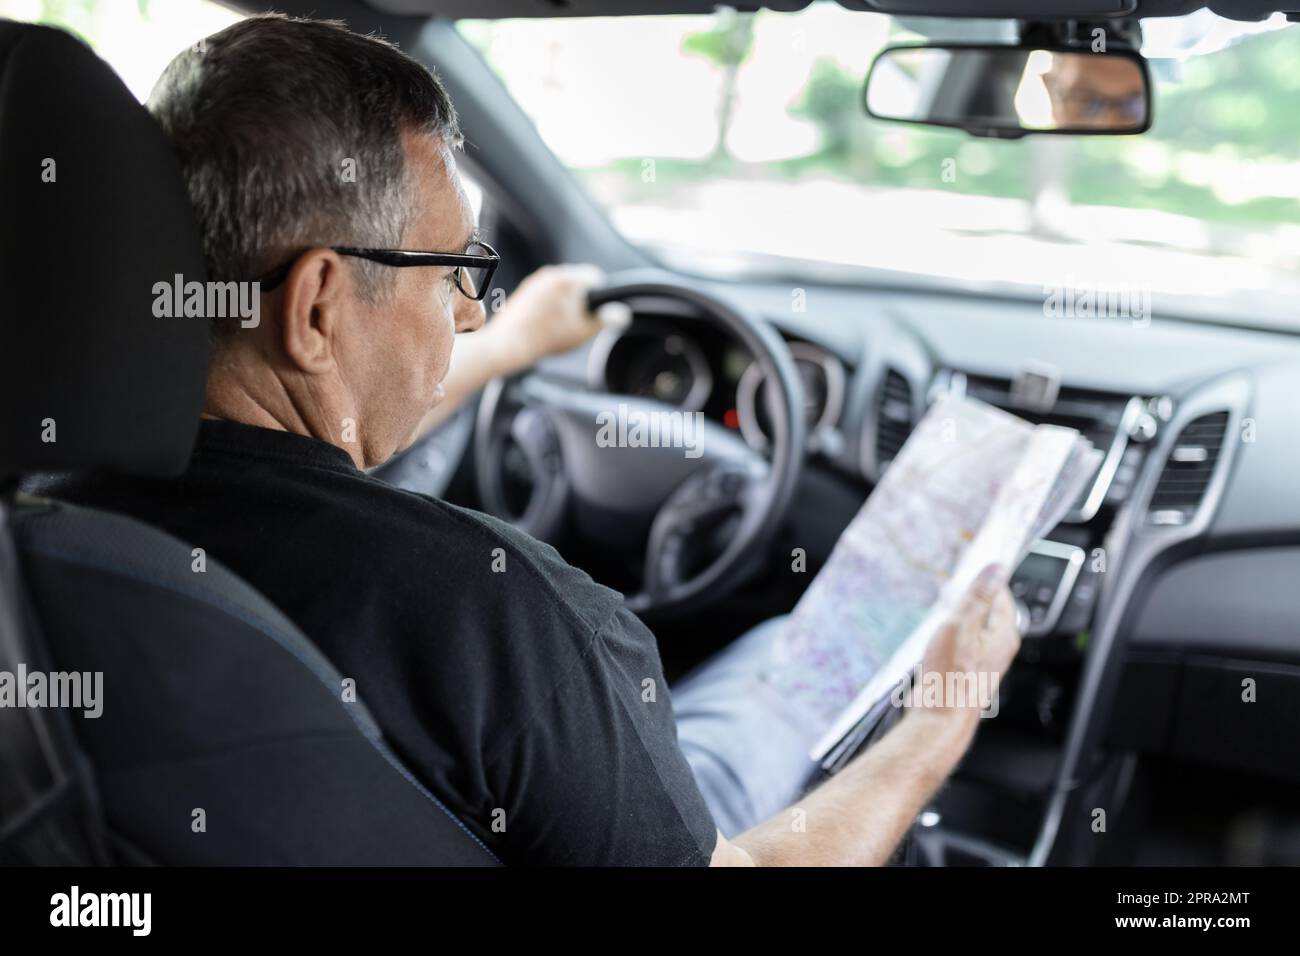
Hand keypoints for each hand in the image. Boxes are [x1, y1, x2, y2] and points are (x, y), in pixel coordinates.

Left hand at [487, 264, 604, 371]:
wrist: (509, 343)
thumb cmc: (548, 336)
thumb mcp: (584, 330)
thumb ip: (606, 319)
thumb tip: (623, 314)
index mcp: (568, 278)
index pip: (595, 277)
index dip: (600, 296)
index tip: (595, 313)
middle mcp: (550, 273)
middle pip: (577, 282)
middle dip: (581, 300)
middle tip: (577, 322)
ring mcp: (535, 282)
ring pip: (560, 289)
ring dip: (566, 303)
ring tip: (560, 326)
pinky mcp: (524, 292)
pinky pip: (545, 295)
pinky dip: (550, 306)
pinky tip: (546, 325)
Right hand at [915, 564, 1020, 728]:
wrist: (940, 718)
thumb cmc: (950, 677)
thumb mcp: (961, 625)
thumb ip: (978, 596)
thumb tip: (996, 569)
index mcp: (1004, 633)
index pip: (1000, 594)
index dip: (983, 581)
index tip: (966, 574)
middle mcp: (1000, 648)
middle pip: (989, 611)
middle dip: (970, 599)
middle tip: (951, 594)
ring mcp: (987, 661)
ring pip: (976, 628)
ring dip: (960, 619)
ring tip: (943, 616)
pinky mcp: (971, 672)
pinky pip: (966, 644)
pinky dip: (954, 636)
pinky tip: (939, 640)